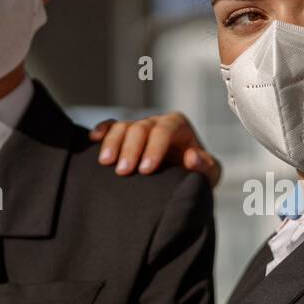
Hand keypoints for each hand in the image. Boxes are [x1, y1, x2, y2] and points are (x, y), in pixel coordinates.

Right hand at [90, 112, 221, 187]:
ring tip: (105, 162)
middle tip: (123, 172)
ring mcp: (138, 128)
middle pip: (140, 127)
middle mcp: (156, 123)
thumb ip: (206, 166)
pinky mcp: (124, 136)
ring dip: (112, 143)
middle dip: (130, 149)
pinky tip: (93, 140)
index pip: (165, 129)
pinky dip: (102, 131)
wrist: (181, 180)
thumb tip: (192, 157)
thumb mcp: (210, 174)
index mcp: (178, 125)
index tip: (146, 170)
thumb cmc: (197, 174)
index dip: (154, 148)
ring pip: (122, 126)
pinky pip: (111, 127)